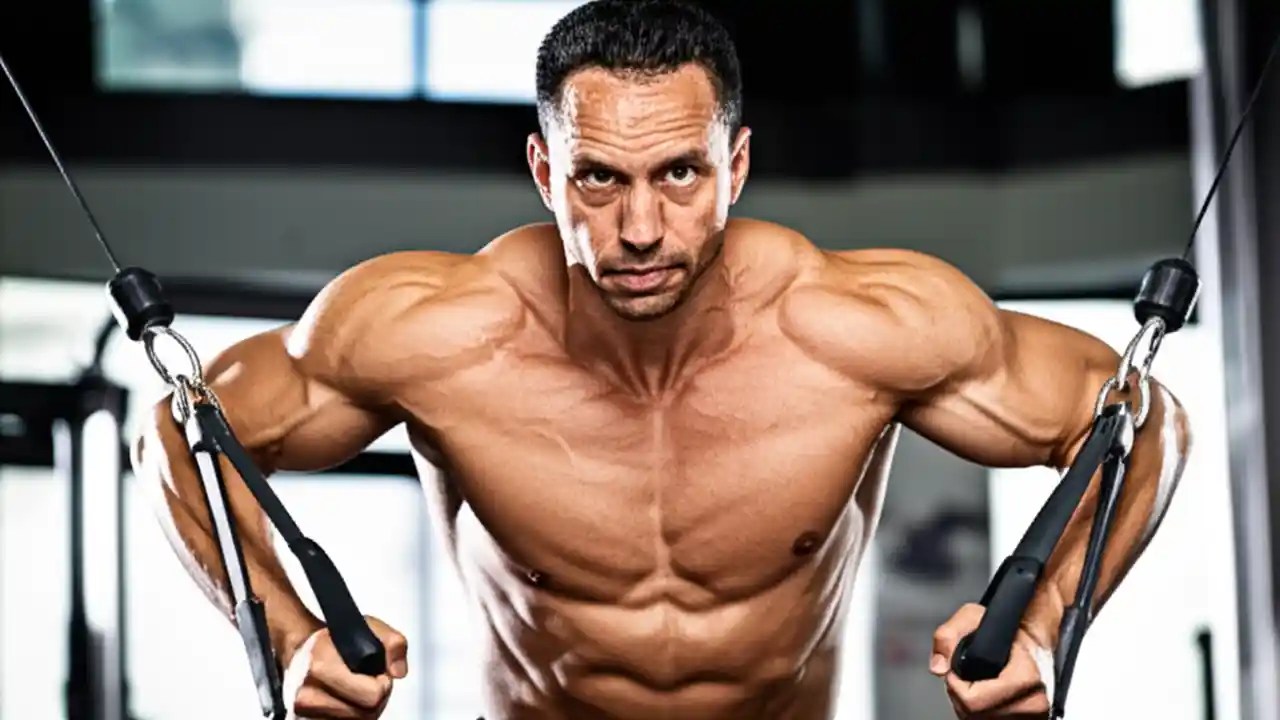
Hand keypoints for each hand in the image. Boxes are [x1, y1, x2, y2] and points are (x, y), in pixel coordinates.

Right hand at [282, 616, 408, 719]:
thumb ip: (393, 643)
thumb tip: (398, 672)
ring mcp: (304, 712)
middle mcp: (308, 694)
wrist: (303, 653)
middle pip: (367, 714)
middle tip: (368, 682)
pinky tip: (347, 701)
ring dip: (363, 709)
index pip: (372, 695)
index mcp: (322, 667)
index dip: (383, 684)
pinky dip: (350, 717)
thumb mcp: (370, 627)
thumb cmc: (336, 641)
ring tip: (356, 690)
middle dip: (375, 698)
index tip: (376, 673)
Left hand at [930, 603, 1053, 718]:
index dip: (955, 684)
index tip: (957, 670)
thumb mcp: (971, 617)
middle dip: (961, 694)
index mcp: (1024, 678)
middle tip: (967, 675)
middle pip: (974, 715)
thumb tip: (939, 667)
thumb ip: (947, 636)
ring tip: (977, 683)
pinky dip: (981, 713)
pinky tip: (985, 696)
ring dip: (969, 705)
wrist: (1034, 642)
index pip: (972, 701)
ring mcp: (1034, 716)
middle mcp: (1034, 703)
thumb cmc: (1005, 629)